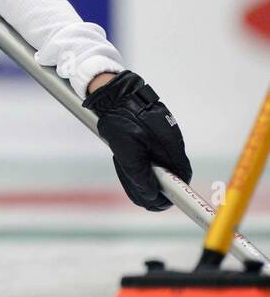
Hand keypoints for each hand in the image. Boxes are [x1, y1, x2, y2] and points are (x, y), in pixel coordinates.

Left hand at [81, 70, 192, 210]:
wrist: (116, 93)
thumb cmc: (121, 118)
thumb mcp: (127, 150)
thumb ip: (139, 174)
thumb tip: (151, 196)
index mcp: (170, 147)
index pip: (181, 177)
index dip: (173, 194)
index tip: (159, 203)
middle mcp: (172, 143)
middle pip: (171, 174)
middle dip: (155, 187)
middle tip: (137, 191)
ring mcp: (165, 137)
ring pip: (160, 165)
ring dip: (146, 174)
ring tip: (127, 172)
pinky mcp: (155, 133)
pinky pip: (153, 154)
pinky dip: (143, 162)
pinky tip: (126, 160)